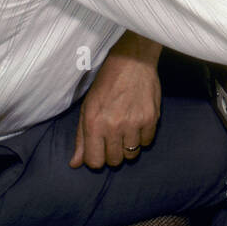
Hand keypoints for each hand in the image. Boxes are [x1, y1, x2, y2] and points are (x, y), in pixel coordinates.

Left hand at [70, 31, 162, 169]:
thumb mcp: (87, 108)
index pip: (95, 162)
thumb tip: (75, 164)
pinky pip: (147, 142)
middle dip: (112, 154)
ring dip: (128, 146)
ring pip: (131, 154)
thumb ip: (81, 138)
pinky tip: (138, 124)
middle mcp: (113, 126)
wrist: (131, 61)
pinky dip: (142, 137)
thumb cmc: (106, 83)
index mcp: (93, 123)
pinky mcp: (151, 118)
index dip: (96, 159)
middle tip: (113, 139)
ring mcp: (134, 123)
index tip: (99, 150)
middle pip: (114, 161)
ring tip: (126, 131)